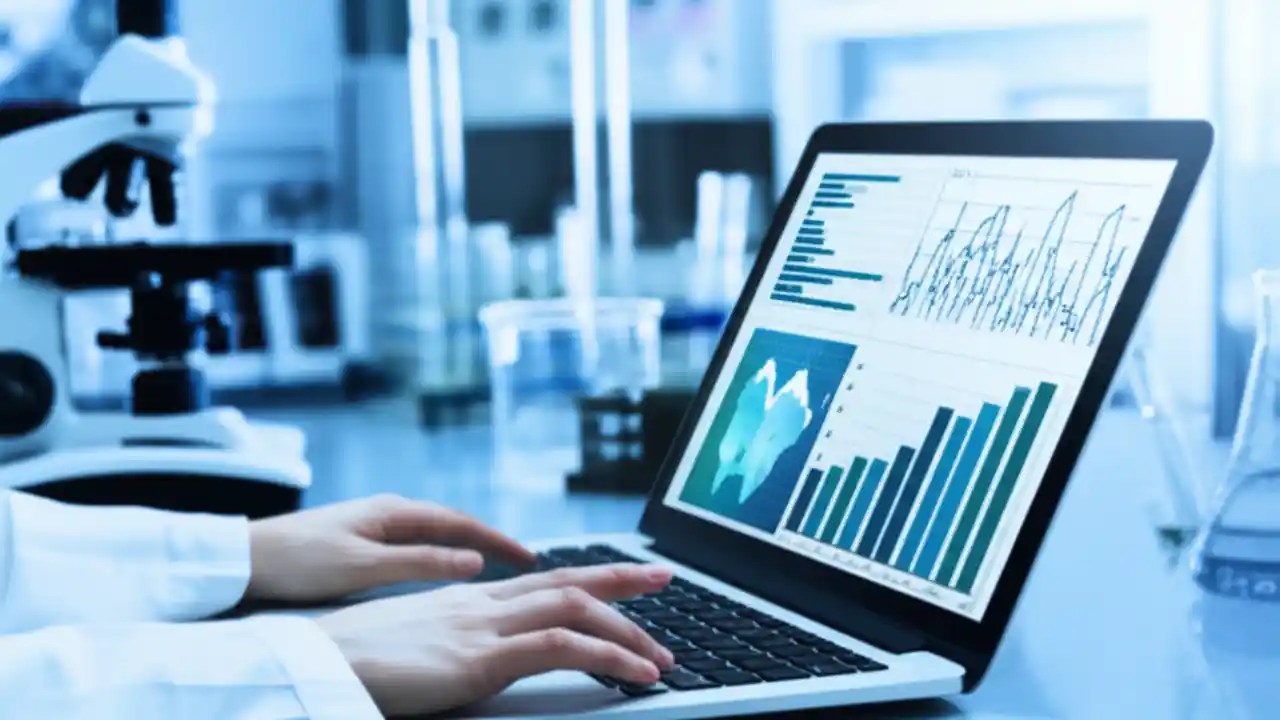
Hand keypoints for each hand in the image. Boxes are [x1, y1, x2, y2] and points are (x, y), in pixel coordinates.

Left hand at [246, 494, 535, 601]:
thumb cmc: (300, 561)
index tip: (529, 555)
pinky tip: (444, 569)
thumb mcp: (365, 567)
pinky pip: (416, 543)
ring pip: (435, 534)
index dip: (498, 540)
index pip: (461, 523)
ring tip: (495, 566)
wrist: (246, 558)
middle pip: (453, 524)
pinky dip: (441, 553)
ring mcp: (375, 523)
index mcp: (394, 512)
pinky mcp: (362, 539)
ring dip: (467, 546)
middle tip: (524, 560)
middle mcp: (389, 511)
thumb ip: (420, 563)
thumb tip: (473, 561)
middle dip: (490, 541)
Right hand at [317, 564, 675, 716]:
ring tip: (661, 657)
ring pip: (576, 609)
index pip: (545, 578)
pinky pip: (560, 649)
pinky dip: (607, 656)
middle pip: (570, 581)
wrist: (313, 659)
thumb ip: (449, 638)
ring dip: (628, 631)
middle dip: (623, 581)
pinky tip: (633, 674)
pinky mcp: (479, 660)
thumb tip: (467, 651)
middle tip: (663, 579)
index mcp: (469, 600)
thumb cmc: (351, 654)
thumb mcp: (412, 638)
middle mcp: (483, 604)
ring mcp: (483, 628)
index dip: (590, 574)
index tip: (623, 574)